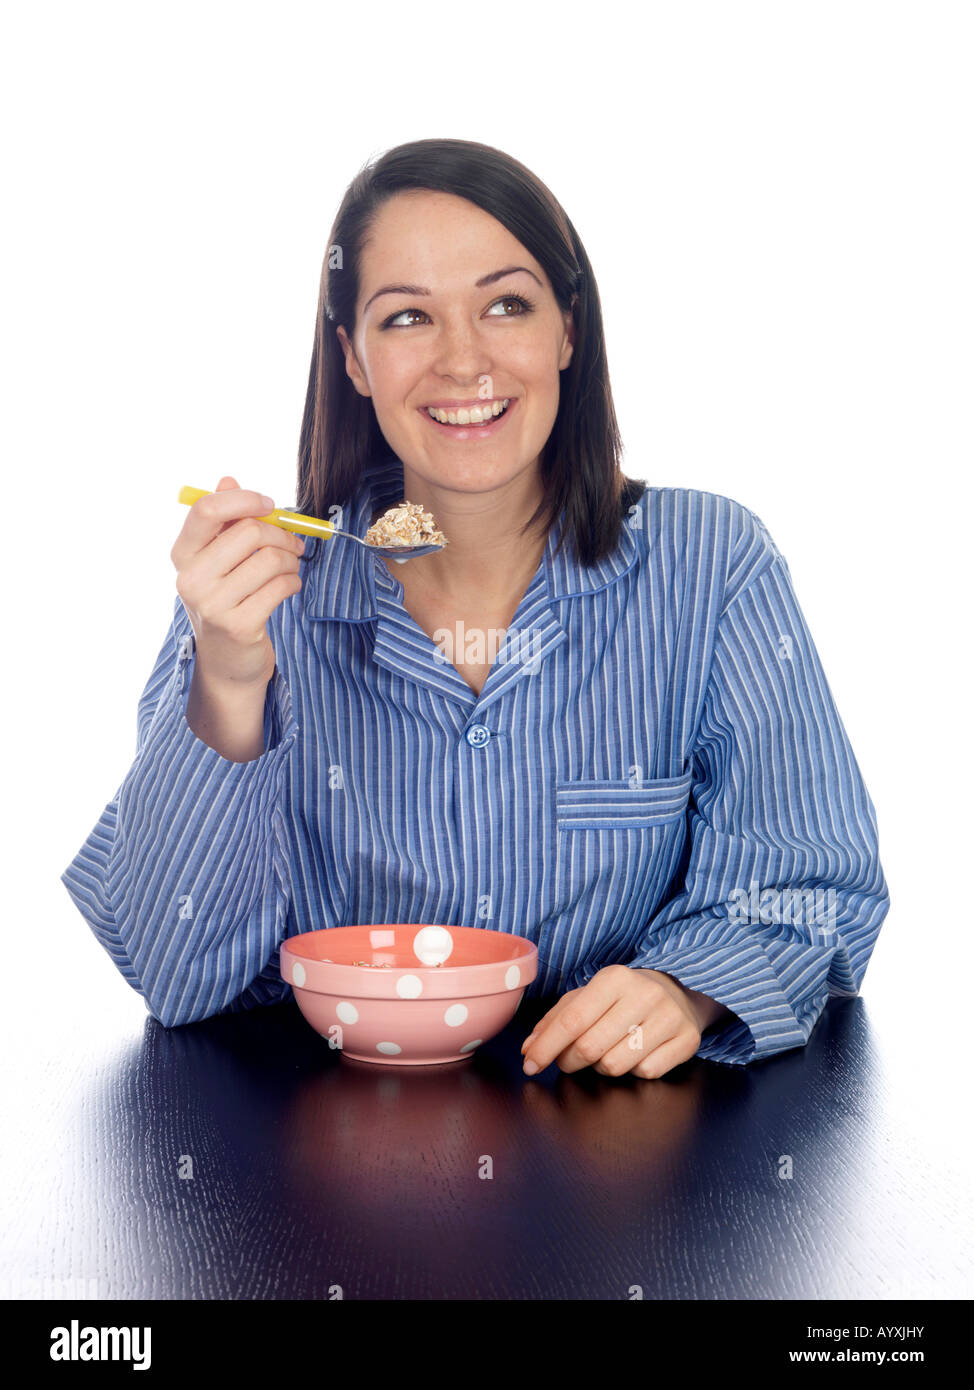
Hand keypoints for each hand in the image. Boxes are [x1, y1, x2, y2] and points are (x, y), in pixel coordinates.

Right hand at [172, 475, 306, 686]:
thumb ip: (223, 521)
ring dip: (291, 560)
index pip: (207, 509)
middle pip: (249, 531)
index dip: (245, 499)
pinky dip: (293, 582)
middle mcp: (191, 578)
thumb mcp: (217, 561)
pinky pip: (281, 586)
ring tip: (290, 567)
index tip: (270, 505)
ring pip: (270, 558)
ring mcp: (212, 604)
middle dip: (281, 534)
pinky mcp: (239, 625)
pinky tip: (289, 586)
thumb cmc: (226, 600)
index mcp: (182, 554)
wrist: (226, 662)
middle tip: (294, 543)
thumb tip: (226, 479)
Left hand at [520, 965, 721, 1079]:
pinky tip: (636, 1053)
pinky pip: (646, 1073)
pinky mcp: (688, 1040)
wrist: (678, 991)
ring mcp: (670, 1017)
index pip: (573, 1020)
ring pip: (616, 1066)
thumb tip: (529, 1048)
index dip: (547, 1047)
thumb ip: (556, 1019)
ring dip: (602, 1067)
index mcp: (615, 978)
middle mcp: (645, 994)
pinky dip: (633, 1070)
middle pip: (591, 1047)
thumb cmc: (623, 997)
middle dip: (570, 1061)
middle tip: (568, 1060)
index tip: (530, 1064)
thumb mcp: (589, 996)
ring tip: (607, 1050)